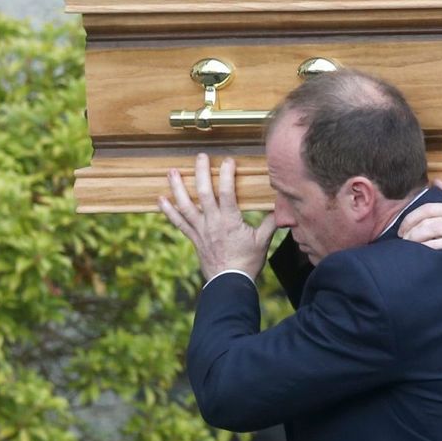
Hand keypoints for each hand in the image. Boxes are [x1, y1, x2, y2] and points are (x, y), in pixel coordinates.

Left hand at [159, 154, 278, 281]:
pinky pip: (178, 222)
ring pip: (185, 205)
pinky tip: (160, 199)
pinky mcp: (194, 238)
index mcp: (230, 221)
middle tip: (200, 157)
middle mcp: (212, 222)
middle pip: (203, 193)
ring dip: (178, 187)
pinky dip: (168, 211)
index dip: (227, 174)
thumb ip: (269, 223)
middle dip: (201, 172)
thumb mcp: (263, 241)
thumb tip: (281, 208)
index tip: (228, 161)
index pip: (227, 192)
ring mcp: (200, 230)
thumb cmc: (247, 262)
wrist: (229, 283)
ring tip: (172, 171)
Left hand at [399, 181, 441, 305]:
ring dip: (416, 239)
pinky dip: (430, 249)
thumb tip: (437, 182)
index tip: (402, 228)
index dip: (411, 217)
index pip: (429, 207)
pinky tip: (423, 254)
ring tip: (408, 248)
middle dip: (409, 229)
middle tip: (401, 240)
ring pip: (432, 230)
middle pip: (427, 218)